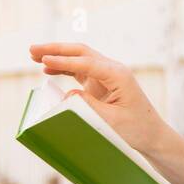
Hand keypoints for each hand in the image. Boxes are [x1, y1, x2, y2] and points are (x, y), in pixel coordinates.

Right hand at [29, 42, 175, 157]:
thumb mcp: (110, 121)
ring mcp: (107, 75)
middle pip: (81, 52)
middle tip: (32, 49)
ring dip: (58, 56)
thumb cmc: (136, 128)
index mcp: (118, 75)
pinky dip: (64, 68)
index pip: (87, 63)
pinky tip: (48, 69)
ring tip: (34, 55)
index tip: (44, 61)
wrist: (151, 134)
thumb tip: (67, 95)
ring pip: (79, 59)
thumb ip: (88, 106)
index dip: (64, 61)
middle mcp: (113, 70)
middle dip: (57, 49)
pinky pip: (80, 70)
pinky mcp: (102, 83)